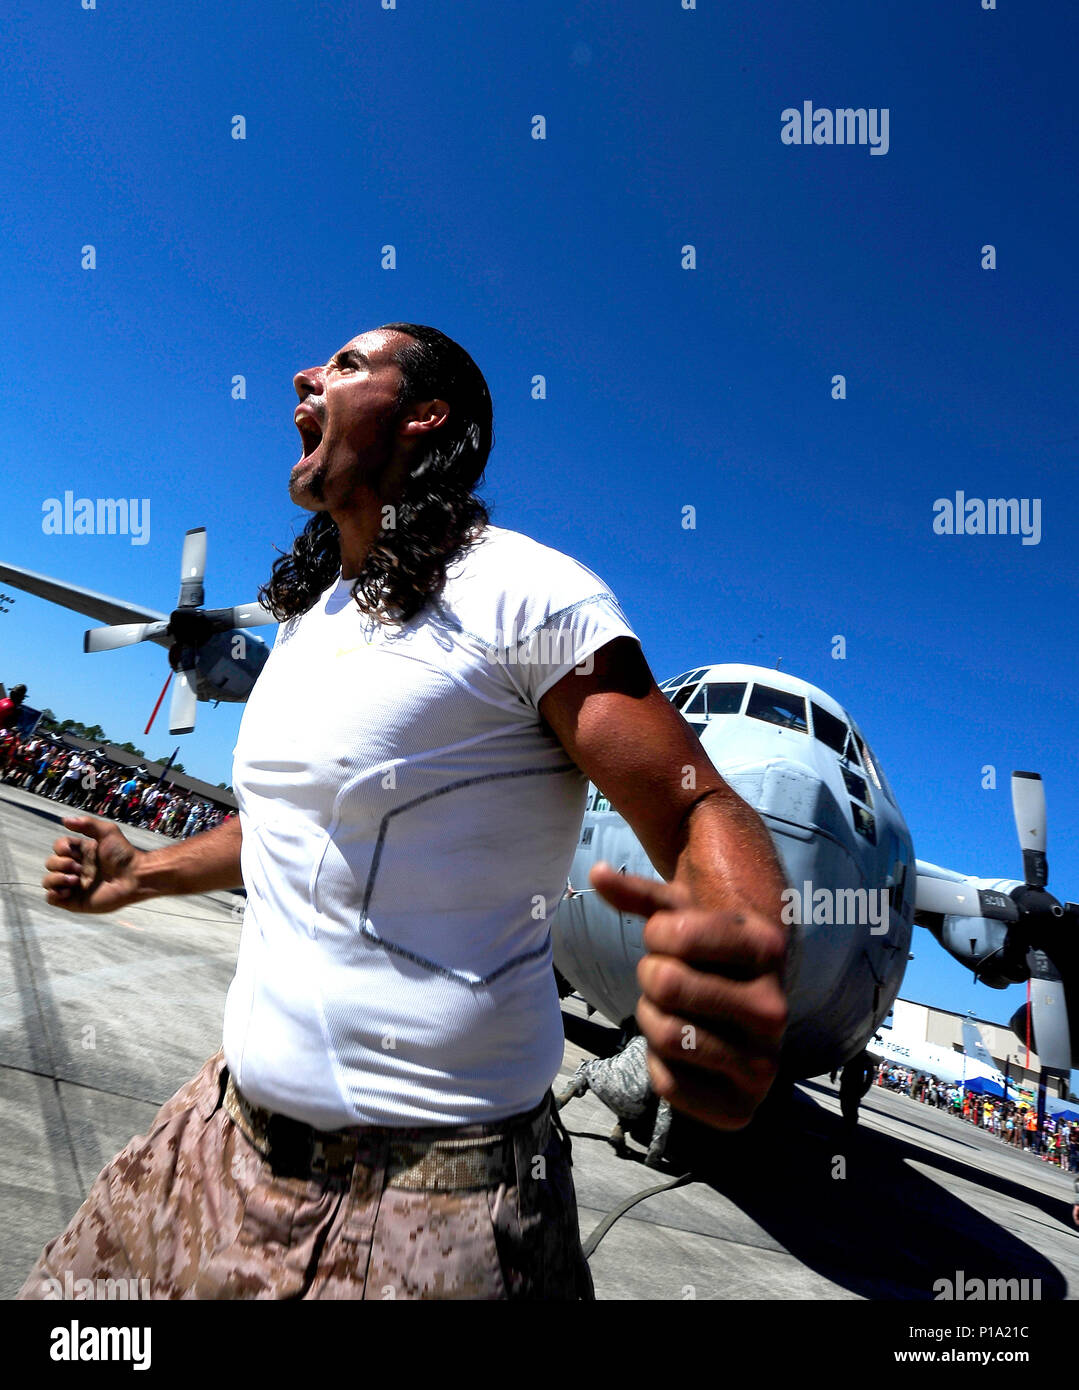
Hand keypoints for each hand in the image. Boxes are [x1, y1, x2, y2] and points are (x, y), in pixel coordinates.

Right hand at [42, 816, 143, 913]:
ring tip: (75, 880)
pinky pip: (51, 899)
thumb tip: (64, 820)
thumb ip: (87, 824)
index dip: (61, 847)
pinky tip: (69, 891)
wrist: (134, 877)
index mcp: (81, 853)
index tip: (73, 850)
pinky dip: (54, 894)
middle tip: (79, 868)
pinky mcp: (75, 901)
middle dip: (60, 863)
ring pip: (47, 881)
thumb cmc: (124, 854)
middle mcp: (76, 868)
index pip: (58, 847)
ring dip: (56, 878)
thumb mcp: (107, 832)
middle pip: (50, 863)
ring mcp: (74, 885)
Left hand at [589, 862, 787, 1129]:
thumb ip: (638, 893)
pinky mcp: (744, 1106)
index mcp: (767, 948)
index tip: (668, 936)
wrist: (744, 1006)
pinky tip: (681, 1049)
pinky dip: (658, 1062)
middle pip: (664, 983)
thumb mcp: (681, 913)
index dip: (656, 933)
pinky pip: (667, 1082)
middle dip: (650, 975)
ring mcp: (765, 1062)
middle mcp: (775, 1008)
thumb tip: (595, 871)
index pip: (673, 934)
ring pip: (666, 1034)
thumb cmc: (705, 949)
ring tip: (671, 1010)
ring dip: (651, 1017)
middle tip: (666, 977)